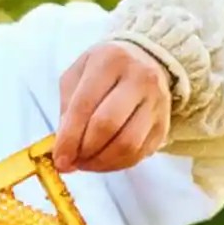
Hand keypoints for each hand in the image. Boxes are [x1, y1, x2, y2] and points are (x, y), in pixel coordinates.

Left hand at [53, 40, 171, 173]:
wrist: (144, 61)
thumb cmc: (103, 71)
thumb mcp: (77, 75)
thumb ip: (67, 107)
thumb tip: (63, 147)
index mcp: (110, 60)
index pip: (84, 105)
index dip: (69, 138)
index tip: (59, 160)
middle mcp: (139, 78)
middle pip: (107, 125)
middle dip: (84, 150)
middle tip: (72, 161)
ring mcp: (156, 101)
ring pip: (127, 144)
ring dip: (101, 162)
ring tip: (85, 163)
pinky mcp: (163, 124)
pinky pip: (139, 153)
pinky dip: (116, 164)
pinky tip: (103, 161)